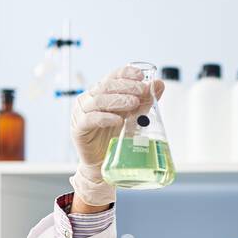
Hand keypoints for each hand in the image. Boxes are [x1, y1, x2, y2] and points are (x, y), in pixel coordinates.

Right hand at [69, 65, 163, 205]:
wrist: (104, 164)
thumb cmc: (116, 138)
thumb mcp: (134, 117)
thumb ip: (144, 101)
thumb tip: (159, 84)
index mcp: (101, 93)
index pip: (112, 77)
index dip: (126, 73)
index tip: (141, 76)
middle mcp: (89, 99)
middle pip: (106, 86)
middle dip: (126, 86)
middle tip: (142, 90)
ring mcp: (81, 113)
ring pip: (98, 100)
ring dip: (117, 100)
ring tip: (133, 103)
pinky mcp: (78, 129)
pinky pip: (90, 119)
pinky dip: (105, 118)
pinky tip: (118, 120)